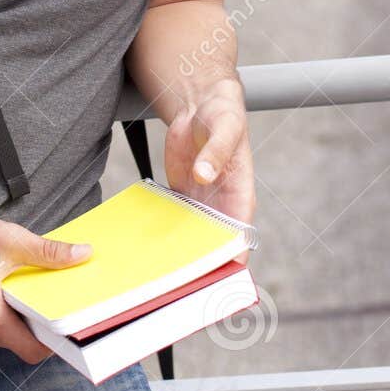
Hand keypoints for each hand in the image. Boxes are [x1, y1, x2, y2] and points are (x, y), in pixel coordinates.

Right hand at [0, 210, 92, 363]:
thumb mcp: (9, 241)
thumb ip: (48, 252)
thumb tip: (82, 254)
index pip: (34, 350)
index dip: (58, 340)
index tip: (76, 322)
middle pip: (26, 343)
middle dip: (47, 325)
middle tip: (66, 301)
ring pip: (13, 335)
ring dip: (29, 318)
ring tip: (44, 290)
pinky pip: (0, 326)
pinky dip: (14, 313)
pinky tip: (21, 289)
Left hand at [163, 77, 254, 265]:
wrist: (202, 104)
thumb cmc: (224, 116)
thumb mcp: (225, 129)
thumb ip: (216, 152)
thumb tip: (204, 175)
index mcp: (241, 195)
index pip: (240, 237)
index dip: (233, 261)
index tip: (221, 281)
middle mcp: (222, 205)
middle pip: (214, 244)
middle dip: (203, 266)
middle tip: (183, 286)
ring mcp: (201, 202)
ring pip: (192, 237)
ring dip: (180, 252)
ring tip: (160, 274)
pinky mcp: (182, 195)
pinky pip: (174, 219)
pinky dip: (164, 232)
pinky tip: (148, 245)